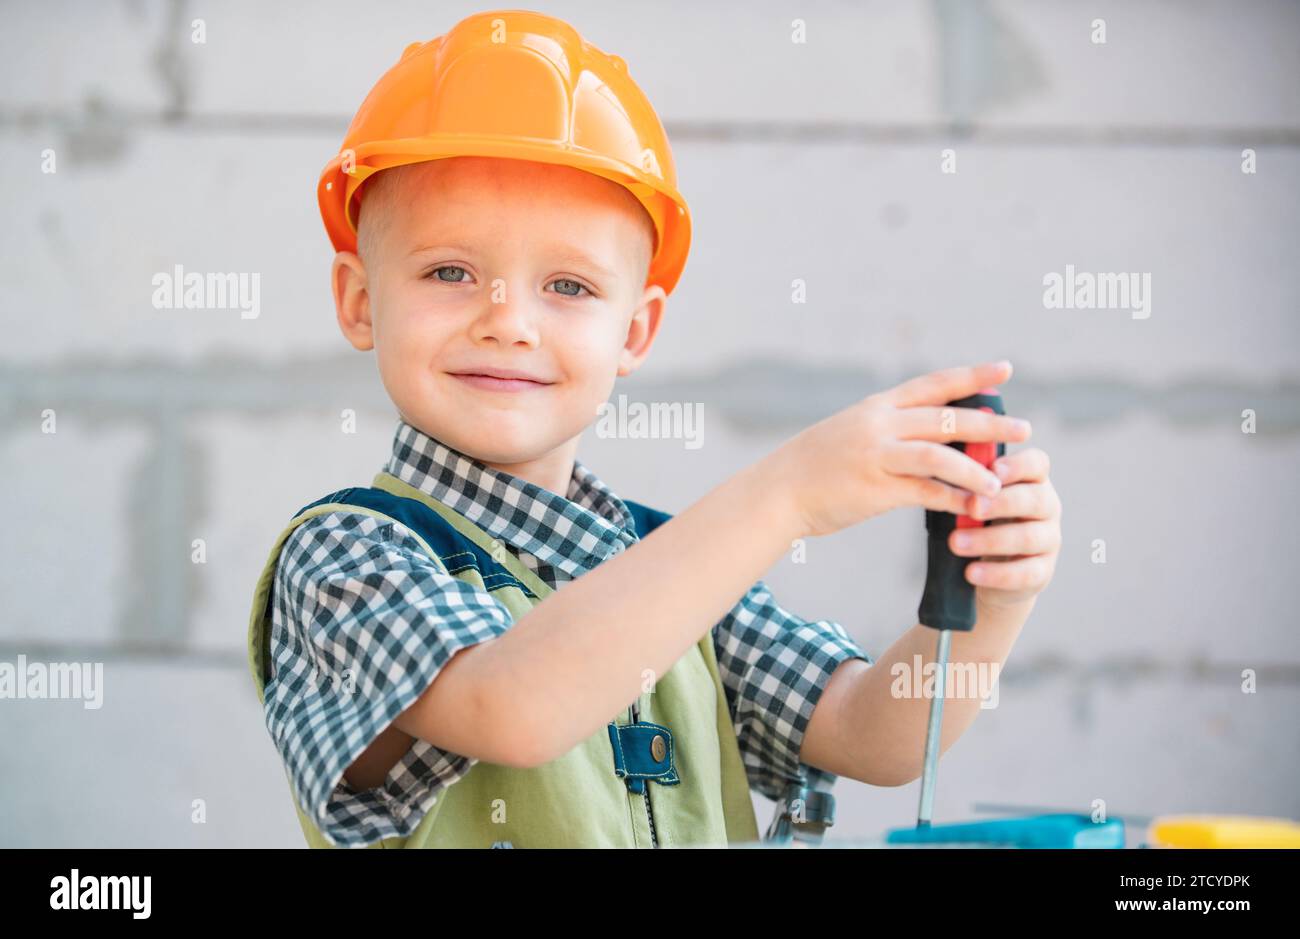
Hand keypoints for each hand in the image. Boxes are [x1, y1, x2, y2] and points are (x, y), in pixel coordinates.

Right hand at [762, 360, 1031, 537]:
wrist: (778, 490)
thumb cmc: (816, 465)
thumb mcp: (852, 432)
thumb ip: (890, 430)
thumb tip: (932, 434)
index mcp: (878, 407)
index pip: (933, 385)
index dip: (972, 376)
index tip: (1005, 370)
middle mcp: (880, 424)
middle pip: (946, 418)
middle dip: (990, 423)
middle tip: (1024, 428)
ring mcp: (877, 455)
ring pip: (940, 455)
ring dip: (976, 469)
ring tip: (1001, 481)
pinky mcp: (876, 488)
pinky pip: (926, 491)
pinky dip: (953, 499)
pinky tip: (973, 507)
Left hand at [948, 446, 1061, 611]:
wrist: (986, 569)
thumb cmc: (977, 522)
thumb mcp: (972, 498)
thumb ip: (967, 483)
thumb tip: (946, 466)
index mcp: (1031, 481)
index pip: (1037, 464)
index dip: (1018, 465)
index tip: (993, 470)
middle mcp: (1047, 507)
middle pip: (1034, 499)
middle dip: (1000, 503)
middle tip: (971, 507)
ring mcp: (1049, 540)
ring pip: (1027, 537)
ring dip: (989, 540)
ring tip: (955, 543)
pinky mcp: (1043, 571)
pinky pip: (1025, 573)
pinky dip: (996, 574)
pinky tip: (971, 572)